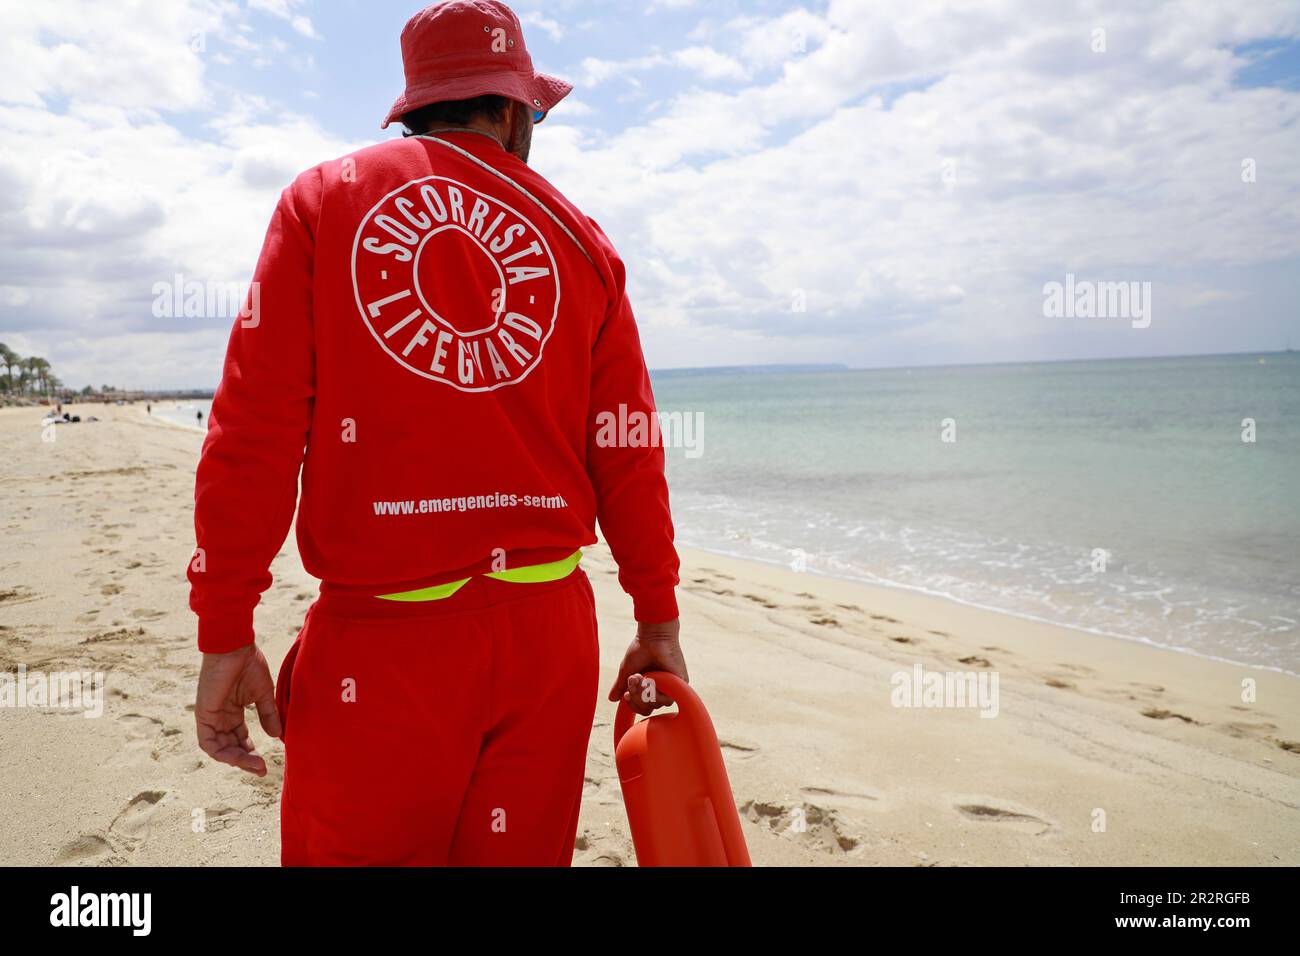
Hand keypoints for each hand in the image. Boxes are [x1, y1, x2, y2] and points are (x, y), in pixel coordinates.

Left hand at [195, 644, 281, 775]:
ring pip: (219, 749)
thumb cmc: (249, 664)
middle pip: (230, 747)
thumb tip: (276, 735)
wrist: (235, 647)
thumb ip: (268, 715)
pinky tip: (237, 757)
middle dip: (245, 761)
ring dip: (236, 760)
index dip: (251, 753)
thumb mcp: (263, 694)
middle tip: (261, 769)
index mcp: (232, 712)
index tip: (265, 764)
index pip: (240, 739)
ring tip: (254, 765)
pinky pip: (208, 742)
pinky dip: (221, 753)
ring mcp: (210, 717)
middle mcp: (220, 717)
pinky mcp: (203, 714)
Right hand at [607, 618, 687, 715]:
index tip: (625, 694)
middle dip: (635, 696)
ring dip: (643, 692)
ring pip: (656, 704)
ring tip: (638, 676)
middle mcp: (661, 689)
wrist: (653, 636)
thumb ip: (620, 686)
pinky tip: (648, 678)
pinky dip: (654, 690)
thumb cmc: (641, 649)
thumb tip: (611, 699)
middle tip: (632, 679)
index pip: (642, 708)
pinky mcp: (680, 684)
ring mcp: (671, 688)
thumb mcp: (627, 670)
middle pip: (648, 708)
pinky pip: (666, 698)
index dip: (632, 704)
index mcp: (650, 688)